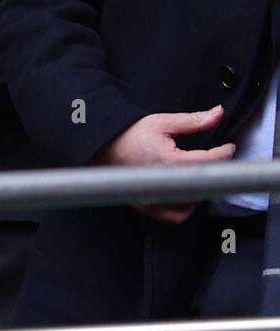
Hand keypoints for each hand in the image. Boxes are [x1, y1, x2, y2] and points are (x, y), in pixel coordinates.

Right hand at [95, 106, 235, 225]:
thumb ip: (193, 120)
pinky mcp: (148, 207)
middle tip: (214, 159)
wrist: (102, 147)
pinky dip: (185, 208)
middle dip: (213, 170)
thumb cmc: (128, 135)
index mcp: (168, 160)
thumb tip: (218, 114)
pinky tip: (184, 192)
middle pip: (204, 184)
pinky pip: (176, 216)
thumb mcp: (162, 123)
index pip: (209, 162)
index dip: (224, 153)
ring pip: (193, 203)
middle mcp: (162, 183)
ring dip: (200, 189)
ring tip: (197, 174)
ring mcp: (154, 198)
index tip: (227, 147)